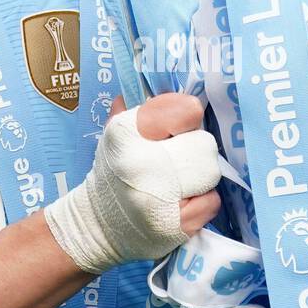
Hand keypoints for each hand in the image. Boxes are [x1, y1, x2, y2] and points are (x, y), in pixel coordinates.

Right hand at [107, 94, 221, 235]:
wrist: (96, 224)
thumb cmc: (113, 172)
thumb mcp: (116, 133)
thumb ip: (142, 107)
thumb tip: (164, 81)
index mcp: (127, 131)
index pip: (188, 110)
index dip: (188, 120)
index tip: (179, 130)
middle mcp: (141, 163)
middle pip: (204, 145)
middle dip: (195, 152)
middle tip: (179, 162)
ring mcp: (158, 197)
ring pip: (211, 173)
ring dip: (201, 178)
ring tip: (179, 183)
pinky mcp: (173, 226)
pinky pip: (212, 201)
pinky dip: (203, 202)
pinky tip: (181, 203)